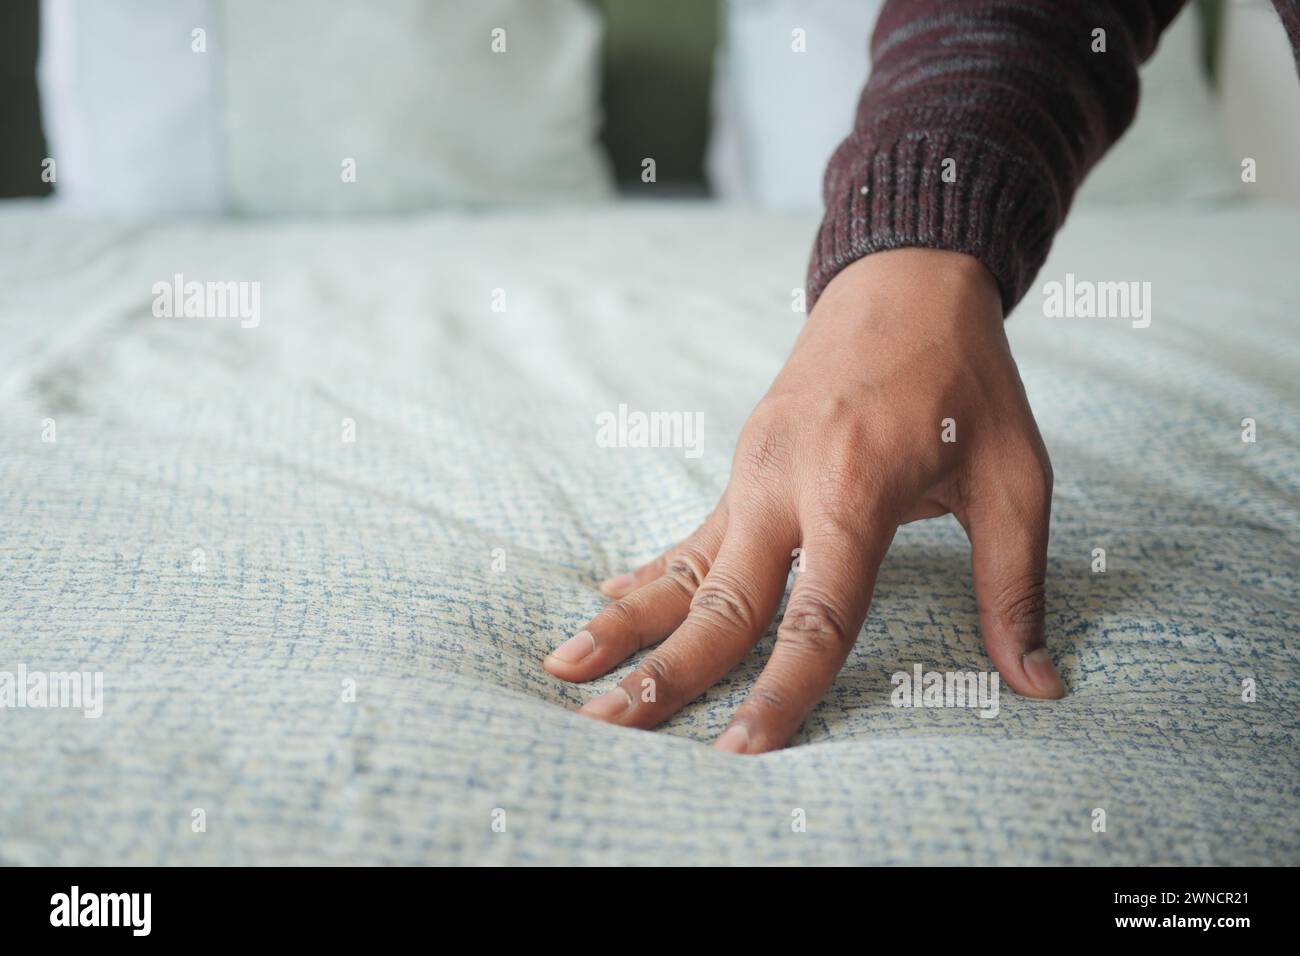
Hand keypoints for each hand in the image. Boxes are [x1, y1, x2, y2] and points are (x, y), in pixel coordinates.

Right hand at [544, 248, 1063, 752]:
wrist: (904, 279)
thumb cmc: (966, 379)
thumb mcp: (1014, 477)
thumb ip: (1015, 584)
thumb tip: (1036, 682)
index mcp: (855, 490)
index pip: (815, 616)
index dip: (781, 692)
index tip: (740, 753)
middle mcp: (786, 483)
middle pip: (719, 602)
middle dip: (663, 671)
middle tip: (609, 729)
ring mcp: (753, 471)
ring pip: (684, 568)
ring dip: (624, 623)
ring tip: (564, 669)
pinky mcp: (744, 465)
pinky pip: (690, 535)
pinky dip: (647, 574)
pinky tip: (604, 601)